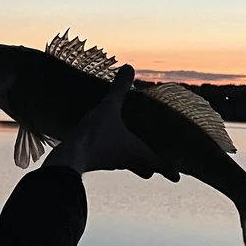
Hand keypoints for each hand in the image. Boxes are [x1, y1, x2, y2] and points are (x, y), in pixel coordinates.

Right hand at [43, 65, 177, 178]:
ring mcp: (111, 163)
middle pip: (145, 170)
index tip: (177, 177)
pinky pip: (111, 160)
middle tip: (156, 164)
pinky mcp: (97, 162)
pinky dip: (114, 155)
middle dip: (150, 167)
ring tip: (134, 150)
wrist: (69, 158)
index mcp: (138, 152)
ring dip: (133, 161)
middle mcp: (128, 161)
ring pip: (128, 166)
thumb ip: (120, 89)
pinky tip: (108, 145)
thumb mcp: (109, 108)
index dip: (169, 171)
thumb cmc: (95, 135)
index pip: (160, 165)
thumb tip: (129, 68)